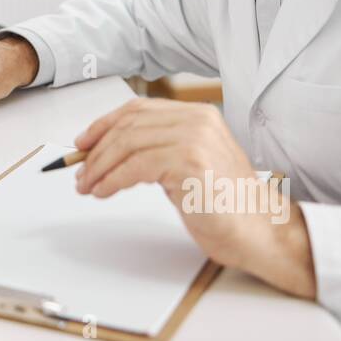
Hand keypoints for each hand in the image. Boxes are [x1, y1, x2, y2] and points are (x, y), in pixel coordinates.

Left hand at [73, 98, 316, 298]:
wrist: (260, 231)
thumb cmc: (226, 205)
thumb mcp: (188, 165)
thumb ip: (158, 150)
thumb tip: (110, 152)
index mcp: (198, 115)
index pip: (138, 109)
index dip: (104, 124)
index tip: (82, 143)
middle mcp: (197, 120)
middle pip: (129, 125)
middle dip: (96, 150)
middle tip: (80, 172)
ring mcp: (195, 139)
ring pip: (128, 143)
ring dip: (99, 167)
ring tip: (87, 186)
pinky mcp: (189, 162)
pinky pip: (135, 166)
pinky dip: (112, 180)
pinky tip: (103, 192)